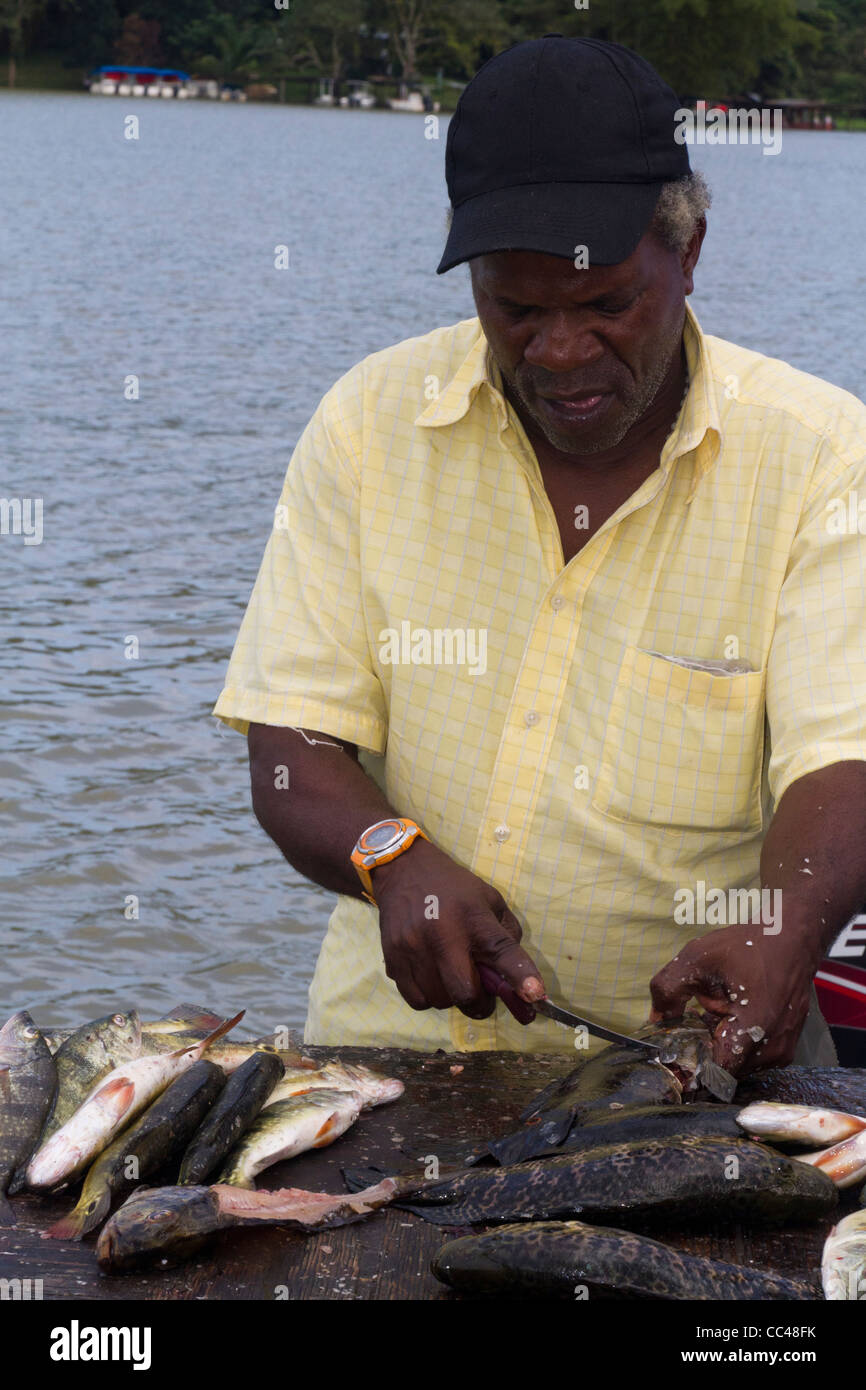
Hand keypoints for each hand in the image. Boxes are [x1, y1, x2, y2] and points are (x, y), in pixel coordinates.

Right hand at [372, 839, 544, 1018]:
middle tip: (481, 995)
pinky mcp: (392, 957)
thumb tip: (514, 976)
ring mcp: (414, 948)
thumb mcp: (489, 899)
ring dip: (452, 998)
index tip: (535, 997)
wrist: (404, 869)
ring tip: (451, 977)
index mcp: (474, 918)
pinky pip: (415, 999)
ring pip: (439, 1000)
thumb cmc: (453, 888)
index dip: (522, 978)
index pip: (503, 952)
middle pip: (465, 993)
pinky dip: (428, 997)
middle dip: (479, 1004)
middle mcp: (443, 935)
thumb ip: (505, 936)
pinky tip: (431, 978)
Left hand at [648, 923, 820, 1075]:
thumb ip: (669, 990)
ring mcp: (782, 1050)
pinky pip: (751, 1056)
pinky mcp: (785, 1046)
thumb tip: (656, 1022)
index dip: (691, 1067)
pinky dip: (735, 1041)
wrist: (792, 939)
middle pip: (725, 1069)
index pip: (717, 1072)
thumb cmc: (747, 946)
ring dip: (719, 1044)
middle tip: (692, 1019)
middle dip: (703, 1050)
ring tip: (713, 1009)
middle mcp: (773, 1048)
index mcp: (755, 1028)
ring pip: (738, 1064)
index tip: (675, 1051)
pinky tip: (729, 1013)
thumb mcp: (697, 958)